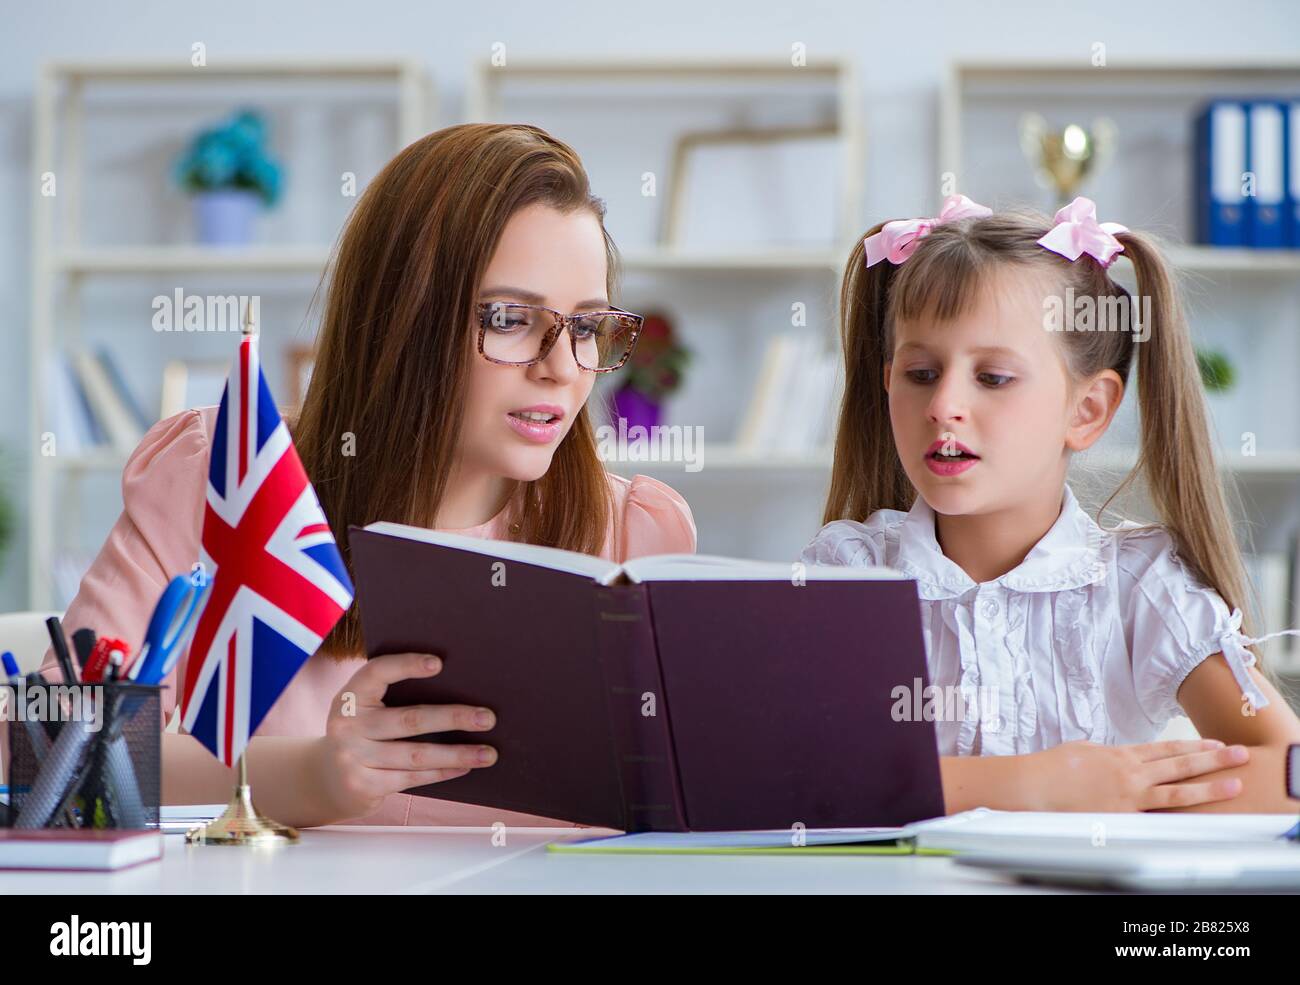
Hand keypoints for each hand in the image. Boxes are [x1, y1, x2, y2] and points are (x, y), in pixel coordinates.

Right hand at [312, 651, 496, 821]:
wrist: (326, 779)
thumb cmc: (362, 733)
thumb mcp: (365, 709)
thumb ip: (393, 697)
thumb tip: (458, 687)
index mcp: (350, 697)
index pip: (377, 673)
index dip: (406, 665)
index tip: (439, 663)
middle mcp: (347, 726)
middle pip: (409, 720)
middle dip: (453, 718)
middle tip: (488, 718)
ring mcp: (354, 758)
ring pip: (416, 755)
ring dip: (457, 753)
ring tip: (488, 753)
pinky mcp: (364, 785)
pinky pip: (413, 777)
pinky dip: (443, 772)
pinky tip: (465, 766)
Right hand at [1025, 738, 1248, 810]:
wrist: (1035, 784)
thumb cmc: (1053, 767)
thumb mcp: (1084, 750)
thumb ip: (1107, 755)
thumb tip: (1115, 757)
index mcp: (1121, 754)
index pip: (1165, 749)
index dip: (1193, 746)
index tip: (1215, 743)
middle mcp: (1131, 772)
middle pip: (1180, 764)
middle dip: (1213, 758)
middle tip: (1239, 754)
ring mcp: (1129, 794)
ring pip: (1177, 789)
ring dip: (1209, 786)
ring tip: (1233, 783)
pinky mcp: (1123, 814)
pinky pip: (1157, 814)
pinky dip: (1180, 815)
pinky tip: (1199, 817)